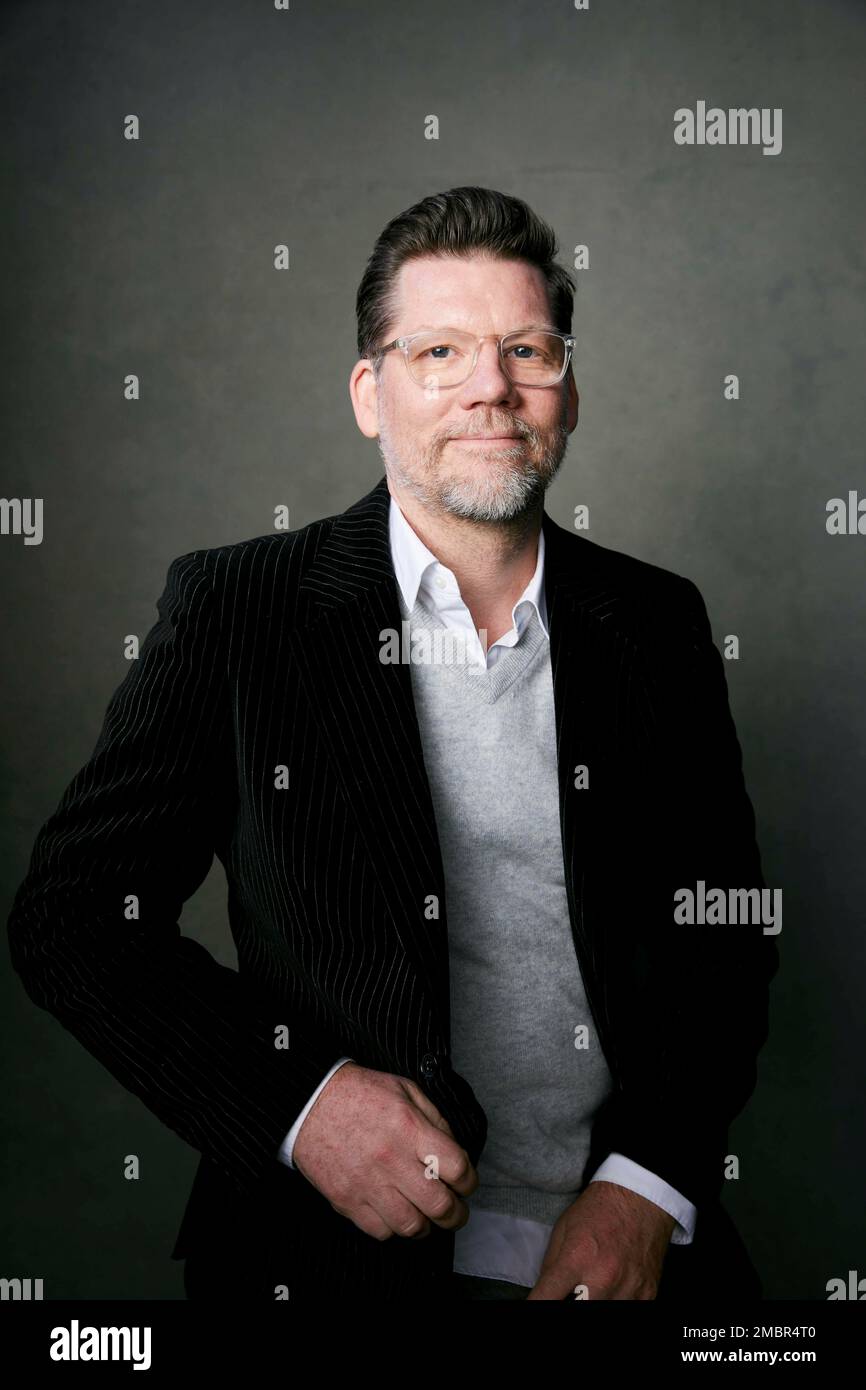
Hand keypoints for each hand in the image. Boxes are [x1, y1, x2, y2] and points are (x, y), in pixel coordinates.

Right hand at [291, 1061, 478, 1241]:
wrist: (309, 1103)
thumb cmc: (358, 1094)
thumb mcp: (405, 1089)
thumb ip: (435, 1118)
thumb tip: (454, 1149)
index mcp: (409, 1128)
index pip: (457, 1168)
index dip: (470, 1182)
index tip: (467, 1184)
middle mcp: (391, 1159)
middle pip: (440, 1205)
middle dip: (456, 1214)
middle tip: (456, 1211)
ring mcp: (368, 1183)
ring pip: (412, 1226)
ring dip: (427, 1226)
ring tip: (426, 1216)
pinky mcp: (347, 1200)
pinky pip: (380, 1231)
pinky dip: (393, 1228)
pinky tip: (395, 1212)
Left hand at [525, 1181, 676, 1299]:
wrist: (639, 1198)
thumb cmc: (597, 1211)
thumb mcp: (563, 1230)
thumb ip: (550, 1268)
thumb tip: (544, 1296)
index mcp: (576, 1258)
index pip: (547, 1298)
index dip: (537, 1303)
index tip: (536, 1303)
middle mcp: (603, 1277)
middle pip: (579, 1309)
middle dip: (572, 1300)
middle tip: (573, 1288)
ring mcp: (628, 1288)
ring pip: (605, 1311)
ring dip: (597, 1300)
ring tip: (595, 1284)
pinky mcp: (648, 1294)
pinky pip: (629, 1309)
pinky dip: (618, 1299)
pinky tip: (615, 1286)